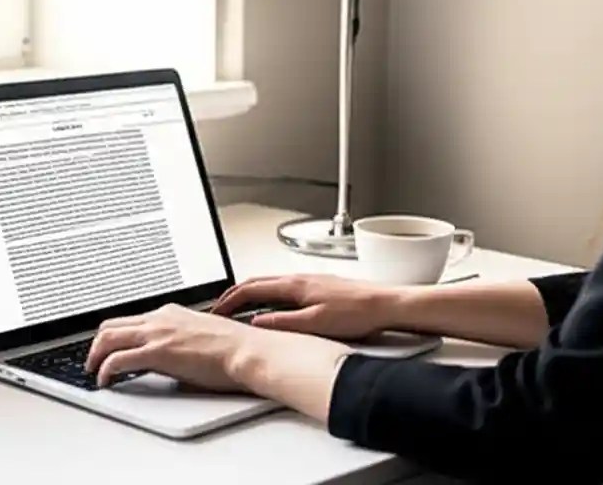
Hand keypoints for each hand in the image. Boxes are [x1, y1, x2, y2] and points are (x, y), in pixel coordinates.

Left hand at [85, 303, 353, 423]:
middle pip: (112, 324)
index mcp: (171, 312)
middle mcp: (160, 318)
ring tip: (94, 371)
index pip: (131, 319)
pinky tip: (105, 380)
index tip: (109, 346)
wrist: (248, 351)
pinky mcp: (158, 351)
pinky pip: (118, 360)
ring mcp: (158, 333)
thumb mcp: (201, 335)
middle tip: (93, 359)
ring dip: (95, 355)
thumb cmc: (234, 348)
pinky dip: (105, 370)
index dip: (115, 334)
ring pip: (108, 337)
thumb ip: (180, 339)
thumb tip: (173, 353)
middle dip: (97, 343)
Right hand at [211, 274, 400, 339]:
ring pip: (269, 283)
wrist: (386, 304)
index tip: (217, 311)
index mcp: (294, 286)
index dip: (229, 301)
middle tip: (220, 307)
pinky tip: (272, 306)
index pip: (251, 289)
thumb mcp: (316, 324)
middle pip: (256, 282)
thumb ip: (283, 323)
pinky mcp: (318, 286)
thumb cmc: (357, 312)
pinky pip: (282, 287)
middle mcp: (299, 278)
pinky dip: (266, 295)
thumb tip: (258, 323)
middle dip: (234, 294)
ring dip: (250, 293)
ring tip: (239, 307)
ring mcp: (309, 280)